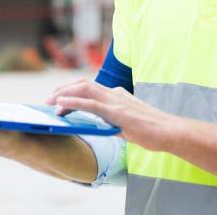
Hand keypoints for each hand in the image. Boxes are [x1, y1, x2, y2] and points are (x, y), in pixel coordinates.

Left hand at [47, 78, 178, 152]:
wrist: (168, 131)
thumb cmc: (151, 130)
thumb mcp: (127, 123)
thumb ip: (112, 120)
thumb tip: (96, 124)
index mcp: (117, 95)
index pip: (90, 88)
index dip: (72, 91)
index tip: (58, 99)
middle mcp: (114, 93)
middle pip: (83, 85)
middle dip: (63, 90)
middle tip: (48, 100)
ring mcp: (115, 101)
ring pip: (84, 90)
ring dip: (64, 94)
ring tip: (50, 102)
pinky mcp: (116, 112)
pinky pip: (90, 104)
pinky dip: (72, 102)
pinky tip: (60, 104)